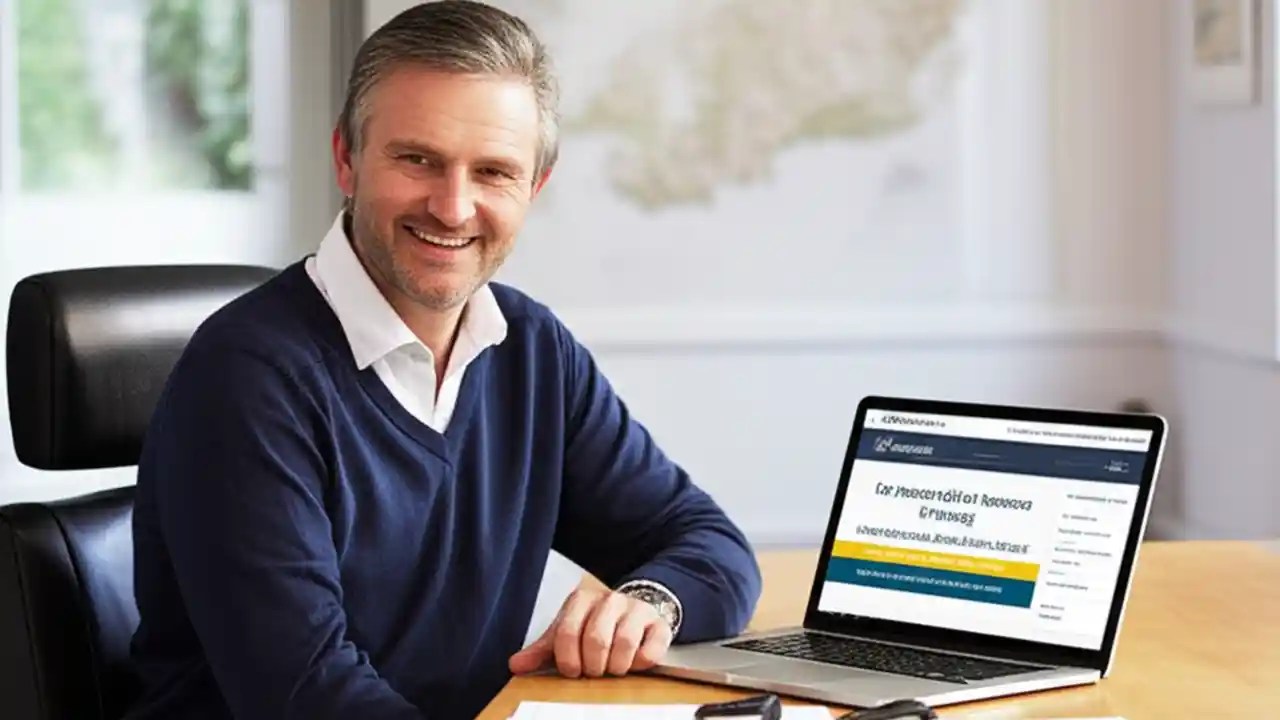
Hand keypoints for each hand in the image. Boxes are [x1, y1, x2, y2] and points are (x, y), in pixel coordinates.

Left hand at [508, 586, 673, 677]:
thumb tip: (516, 664)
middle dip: (593, 666)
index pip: (567, 632)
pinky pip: (650, 652)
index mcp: (582, 599)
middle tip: (594, 671)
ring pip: (625, 645)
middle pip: (596, 640)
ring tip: (613, 668)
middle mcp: (610, 600)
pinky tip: (634, 663)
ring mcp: (637, 610)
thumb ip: (542, 650)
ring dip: (616, 666)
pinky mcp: (659, 625)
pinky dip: (640, 664)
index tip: (573, 671)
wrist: (633, 613)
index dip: (568, 660)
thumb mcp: (567, 634)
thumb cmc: (595, 626)